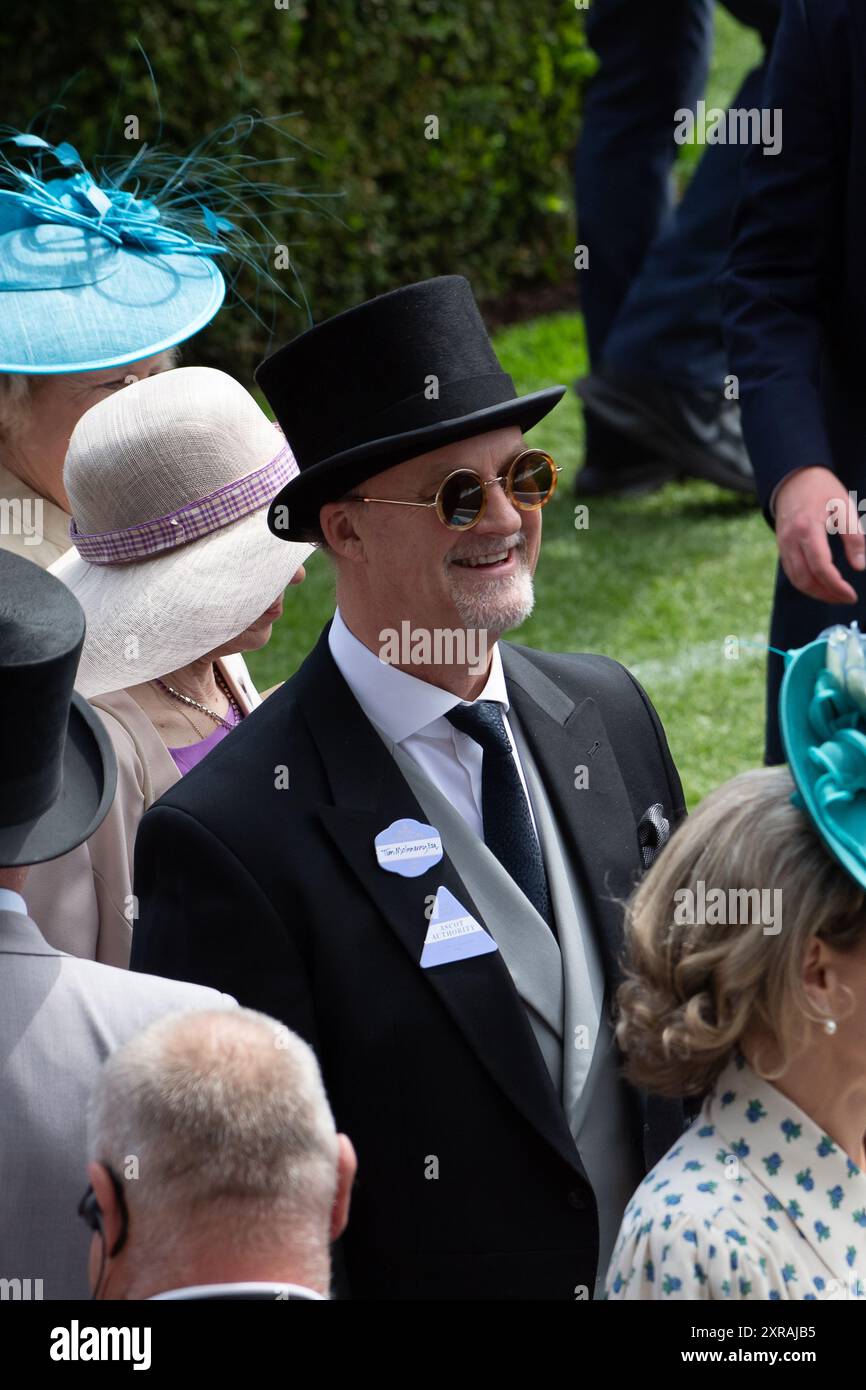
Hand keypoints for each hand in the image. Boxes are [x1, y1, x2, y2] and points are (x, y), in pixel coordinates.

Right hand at [774, 467, 864, 603]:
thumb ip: (854, 535)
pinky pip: (791, 572)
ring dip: (816, 593)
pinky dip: (806, 584)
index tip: (851, 594)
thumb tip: (860, 565)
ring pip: (796, 580)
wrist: (794, 479)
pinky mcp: (782, 547)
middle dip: (826, 594)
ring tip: (835, 596)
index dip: (836, 585)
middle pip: (805, 579)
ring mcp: (783, 545)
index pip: (820, 566)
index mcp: (807, 528)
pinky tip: (821, 585)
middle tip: (846, 598)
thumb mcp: (844, 506)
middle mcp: (791, 540)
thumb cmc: (822, 490)